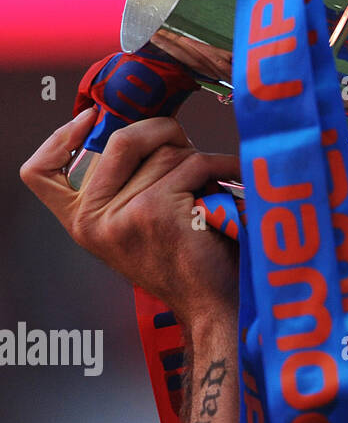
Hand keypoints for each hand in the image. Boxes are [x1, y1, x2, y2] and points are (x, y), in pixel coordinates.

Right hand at [20, 108, 240, 329]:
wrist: (212, 305)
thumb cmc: (186, 260)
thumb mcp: (136, 224)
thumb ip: (126, 185)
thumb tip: (142, 129)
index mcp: (82, 221)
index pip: (40, 175)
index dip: (60, 137)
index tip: (91, 118)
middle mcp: (93, 219)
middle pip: (121, 141)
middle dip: (163, 131)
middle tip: (187, 146)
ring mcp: (122, 213)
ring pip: (166, 152)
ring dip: (199, 158)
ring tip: (213, 183)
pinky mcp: (156, 210)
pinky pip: (195, 164)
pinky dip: (221, 166)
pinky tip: (231, 179)